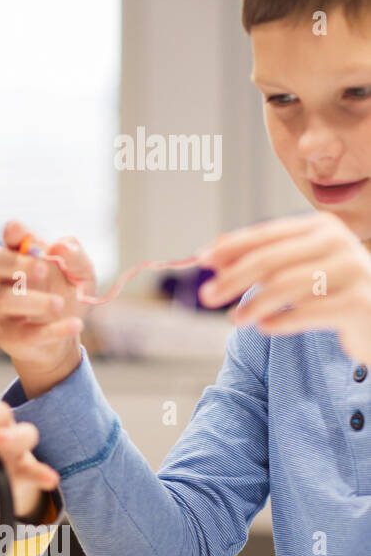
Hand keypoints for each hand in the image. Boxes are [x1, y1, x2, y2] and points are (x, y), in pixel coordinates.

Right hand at [0, 219, 91, 397]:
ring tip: (59, 305)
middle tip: (42, 269)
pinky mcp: (7, 335)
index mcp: (20, 257)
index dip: (11, 233)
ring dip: (34, 301)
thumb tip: (61, 246)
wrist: (62, 341)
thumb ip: (75, 258)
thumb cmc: (67, 297)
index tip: (17, 230)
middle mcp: (3, 279)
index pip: (9, 240)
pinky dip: (53, 329)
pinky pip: (25, 333)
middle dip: (12, 261)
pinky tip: (75, 325)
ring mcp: (1, 308)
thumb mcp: (81, 275)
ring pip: (4, 299)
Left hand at [199, 212, 370, 362]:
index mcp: (321, 226)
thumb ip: (260, 258)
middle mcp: (339, 242)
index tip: (200, 260)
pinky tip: (265, 328)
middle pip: (271, 259)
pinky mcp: (361, 302)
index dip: (231, 247)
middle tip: (207, 296)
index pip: (266, 234)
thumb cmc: (331, 289)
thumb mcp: (297, 268)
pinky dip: (281, 322)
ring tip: (235, 320)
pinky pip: (308, 312)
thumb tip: (212, 252)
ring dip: (254, 304)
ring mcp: (354, 270)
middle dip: (233, 278)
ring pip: (286, 286)